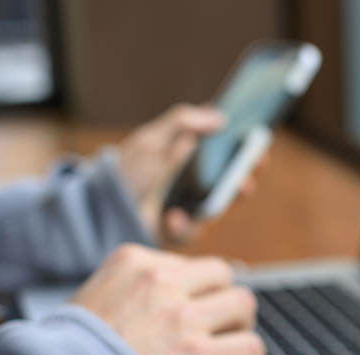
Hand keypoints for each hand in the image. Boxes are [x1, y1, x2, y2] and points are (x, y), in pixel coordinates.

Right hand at [71, 244, 265, 354]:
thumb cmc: (68, 353)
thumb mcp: (92, 297)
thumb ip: (129, 289)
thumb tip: (157, 300)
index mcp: (134, 262)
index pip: (185, 264)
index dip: (192, 289)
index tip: (190, 306)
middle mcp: (162, 283)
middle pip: (221, 275)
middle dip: (222, 297)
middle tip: (220, 320)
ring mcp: (183, 318)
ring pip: (243, 304)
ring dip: (241, 323)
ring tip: (233, 339)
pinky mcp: (199, 354)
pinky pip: (250, 346)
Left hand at [115, 103, 263, 245]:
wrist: (99, 208)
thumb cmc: (126, 172)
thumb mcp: (152, 140)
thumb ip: (182, 122)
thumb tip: (218, 116)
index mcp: (190, 161)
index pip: (224, 155)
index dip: (244, 150)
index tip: (260, 142)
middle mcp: (194, 187)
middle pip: (230, 182)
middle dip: (244, 176)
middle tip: (252, 170)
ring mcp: (188, 211)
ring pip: (219, 208)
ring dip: (227, 198)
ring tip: (235, 189)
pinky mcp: (178, 234)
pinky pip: (189, 231)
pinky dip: (182, 223)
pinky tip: (173, 216)